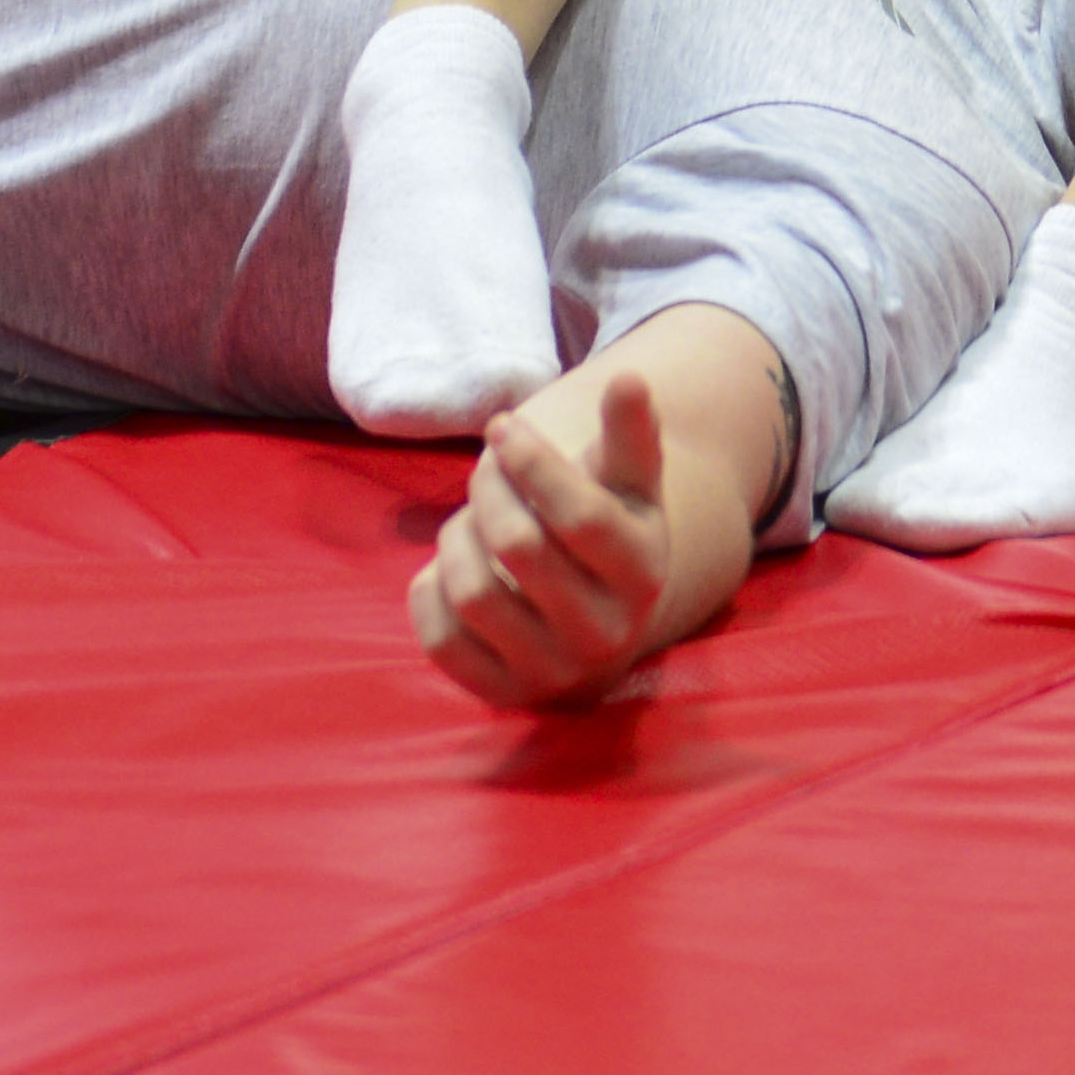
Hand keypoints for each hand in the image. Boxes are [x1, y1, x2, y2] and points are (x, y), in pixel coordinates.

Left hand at [413, 359, 698, 706]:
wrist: (593, 620)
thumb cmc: (605, 528)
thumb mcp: (627, 482)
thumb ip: (631, 432)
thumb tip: (629, 378)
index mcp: (644, 573)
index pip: (578, 516)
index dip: (530, 461)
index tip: (502, 427)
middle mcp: (605, 635)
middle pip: (517, 547)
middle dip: (488, 491)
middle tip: (485, 474)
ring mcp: (552, 673)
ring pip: (472, 593)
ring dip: (456, 539)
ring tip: (469, 524)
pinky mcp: (501, 695)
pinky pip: (439, 639)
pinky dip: (431, 590)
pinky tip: (452, 572)